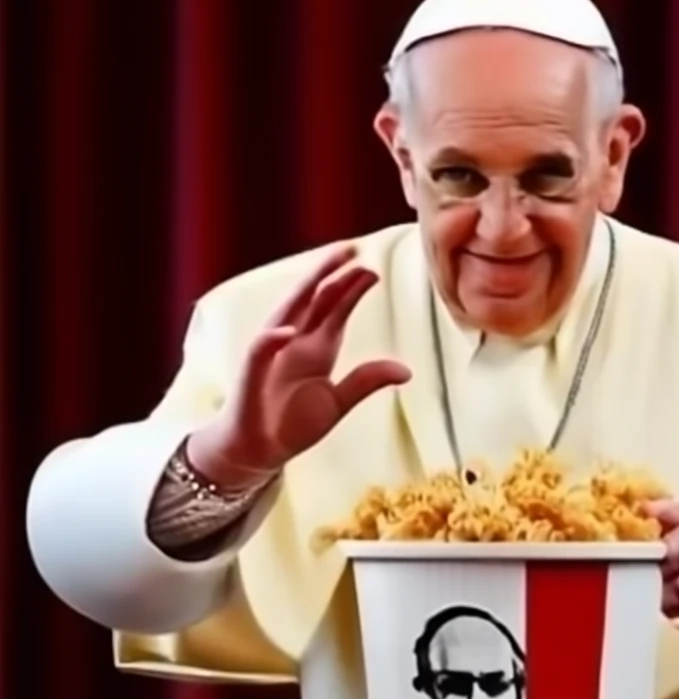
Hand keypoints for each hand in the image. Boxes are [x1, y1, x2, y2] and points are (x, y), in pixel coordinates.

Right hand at [188, 245, 410, 487]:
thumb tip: (406, 370)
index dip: (351, 288)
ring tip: (325, 268)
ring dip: (305, 290)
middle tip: (353, 248)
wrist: (257, 450)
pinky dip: (272, 341)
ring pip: (287, 314)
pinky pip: (260, 354)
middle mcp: (293, 343)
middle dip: (331, 273)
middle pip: (313, 301)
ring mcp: (271, 356)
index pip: (335, 309)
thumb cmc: (292, 422)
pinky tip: (291, 331)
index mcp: (315, 347)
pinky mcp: (251, 377)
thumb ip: (366, 382)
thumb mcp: (338, 403)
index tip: (372, 269)